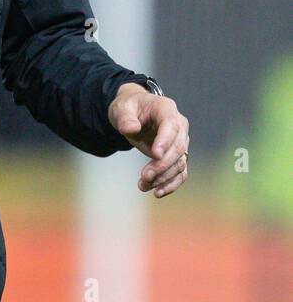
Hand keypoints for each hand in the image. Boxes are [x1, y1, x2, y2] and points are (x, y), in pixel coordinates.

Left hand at [108, 82, 189, 197]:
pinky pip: (180, 172)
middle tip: (144, 176)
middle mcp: (179, 126)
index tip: (155, 155)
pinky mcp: (177, 156)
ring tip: (143, 186)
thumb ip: (125, 118)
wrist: (133, 113)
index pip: (171, 126)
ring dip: (163, 177)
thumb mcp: (121, 108)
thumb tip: (131, 129)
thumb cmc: (128, 108)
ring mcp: (180, 141)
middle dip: (162, 164)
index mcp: (166, 109)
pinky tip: (157, 193)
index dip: (165, 141)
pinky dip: (171, 183)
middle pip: (178, 148)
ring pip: (179, 163)